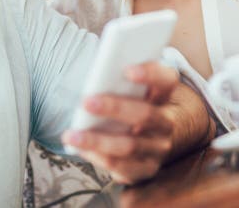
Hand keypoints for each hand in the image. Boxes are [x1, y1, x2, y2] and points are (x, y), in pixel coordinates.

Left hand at [62, 62, 178, 184]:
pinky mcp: (146, 169)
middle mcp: (166, 122)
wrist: (147, 136)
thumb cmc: (128, 104)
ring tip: (72, 135)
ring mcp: (158, 148)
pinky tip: (80, 149)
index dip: (150, 74)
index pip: (166, 80)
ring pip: (130, 146)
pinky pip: (122, 168)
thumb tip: (95, 76)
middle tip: (87, 102)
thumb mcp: (130, 89)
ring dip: (98, 141)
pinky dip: (98, 158)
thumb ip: (118, 80)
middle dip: (115, 108)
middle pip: (146, 114)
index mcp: (164, 95)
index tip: (127, 70)